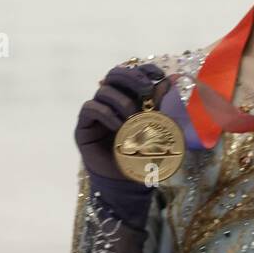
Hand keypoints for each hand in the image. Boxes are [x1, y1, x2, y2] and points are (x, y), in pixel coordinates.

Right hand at [75, 60, 168, 180]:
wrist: (124, 182)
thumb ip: (156, 104)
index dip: (143, 70)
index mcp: (127, 98)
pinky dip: (107, 114)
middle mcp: (110, 101)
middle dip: (131, 78)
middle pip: (114, 75)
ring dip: (122, 102)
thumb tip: (169, 80)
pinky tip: (119, 127)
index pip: (131, 74)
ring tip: (133, 119)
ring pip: (104, 91)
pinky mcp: (84, 125)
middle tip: (146, 90)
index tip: (158, 75)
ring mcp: (96, 112)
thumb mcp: (152, 127)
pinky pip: (91, 108)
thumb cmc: (139, 155)